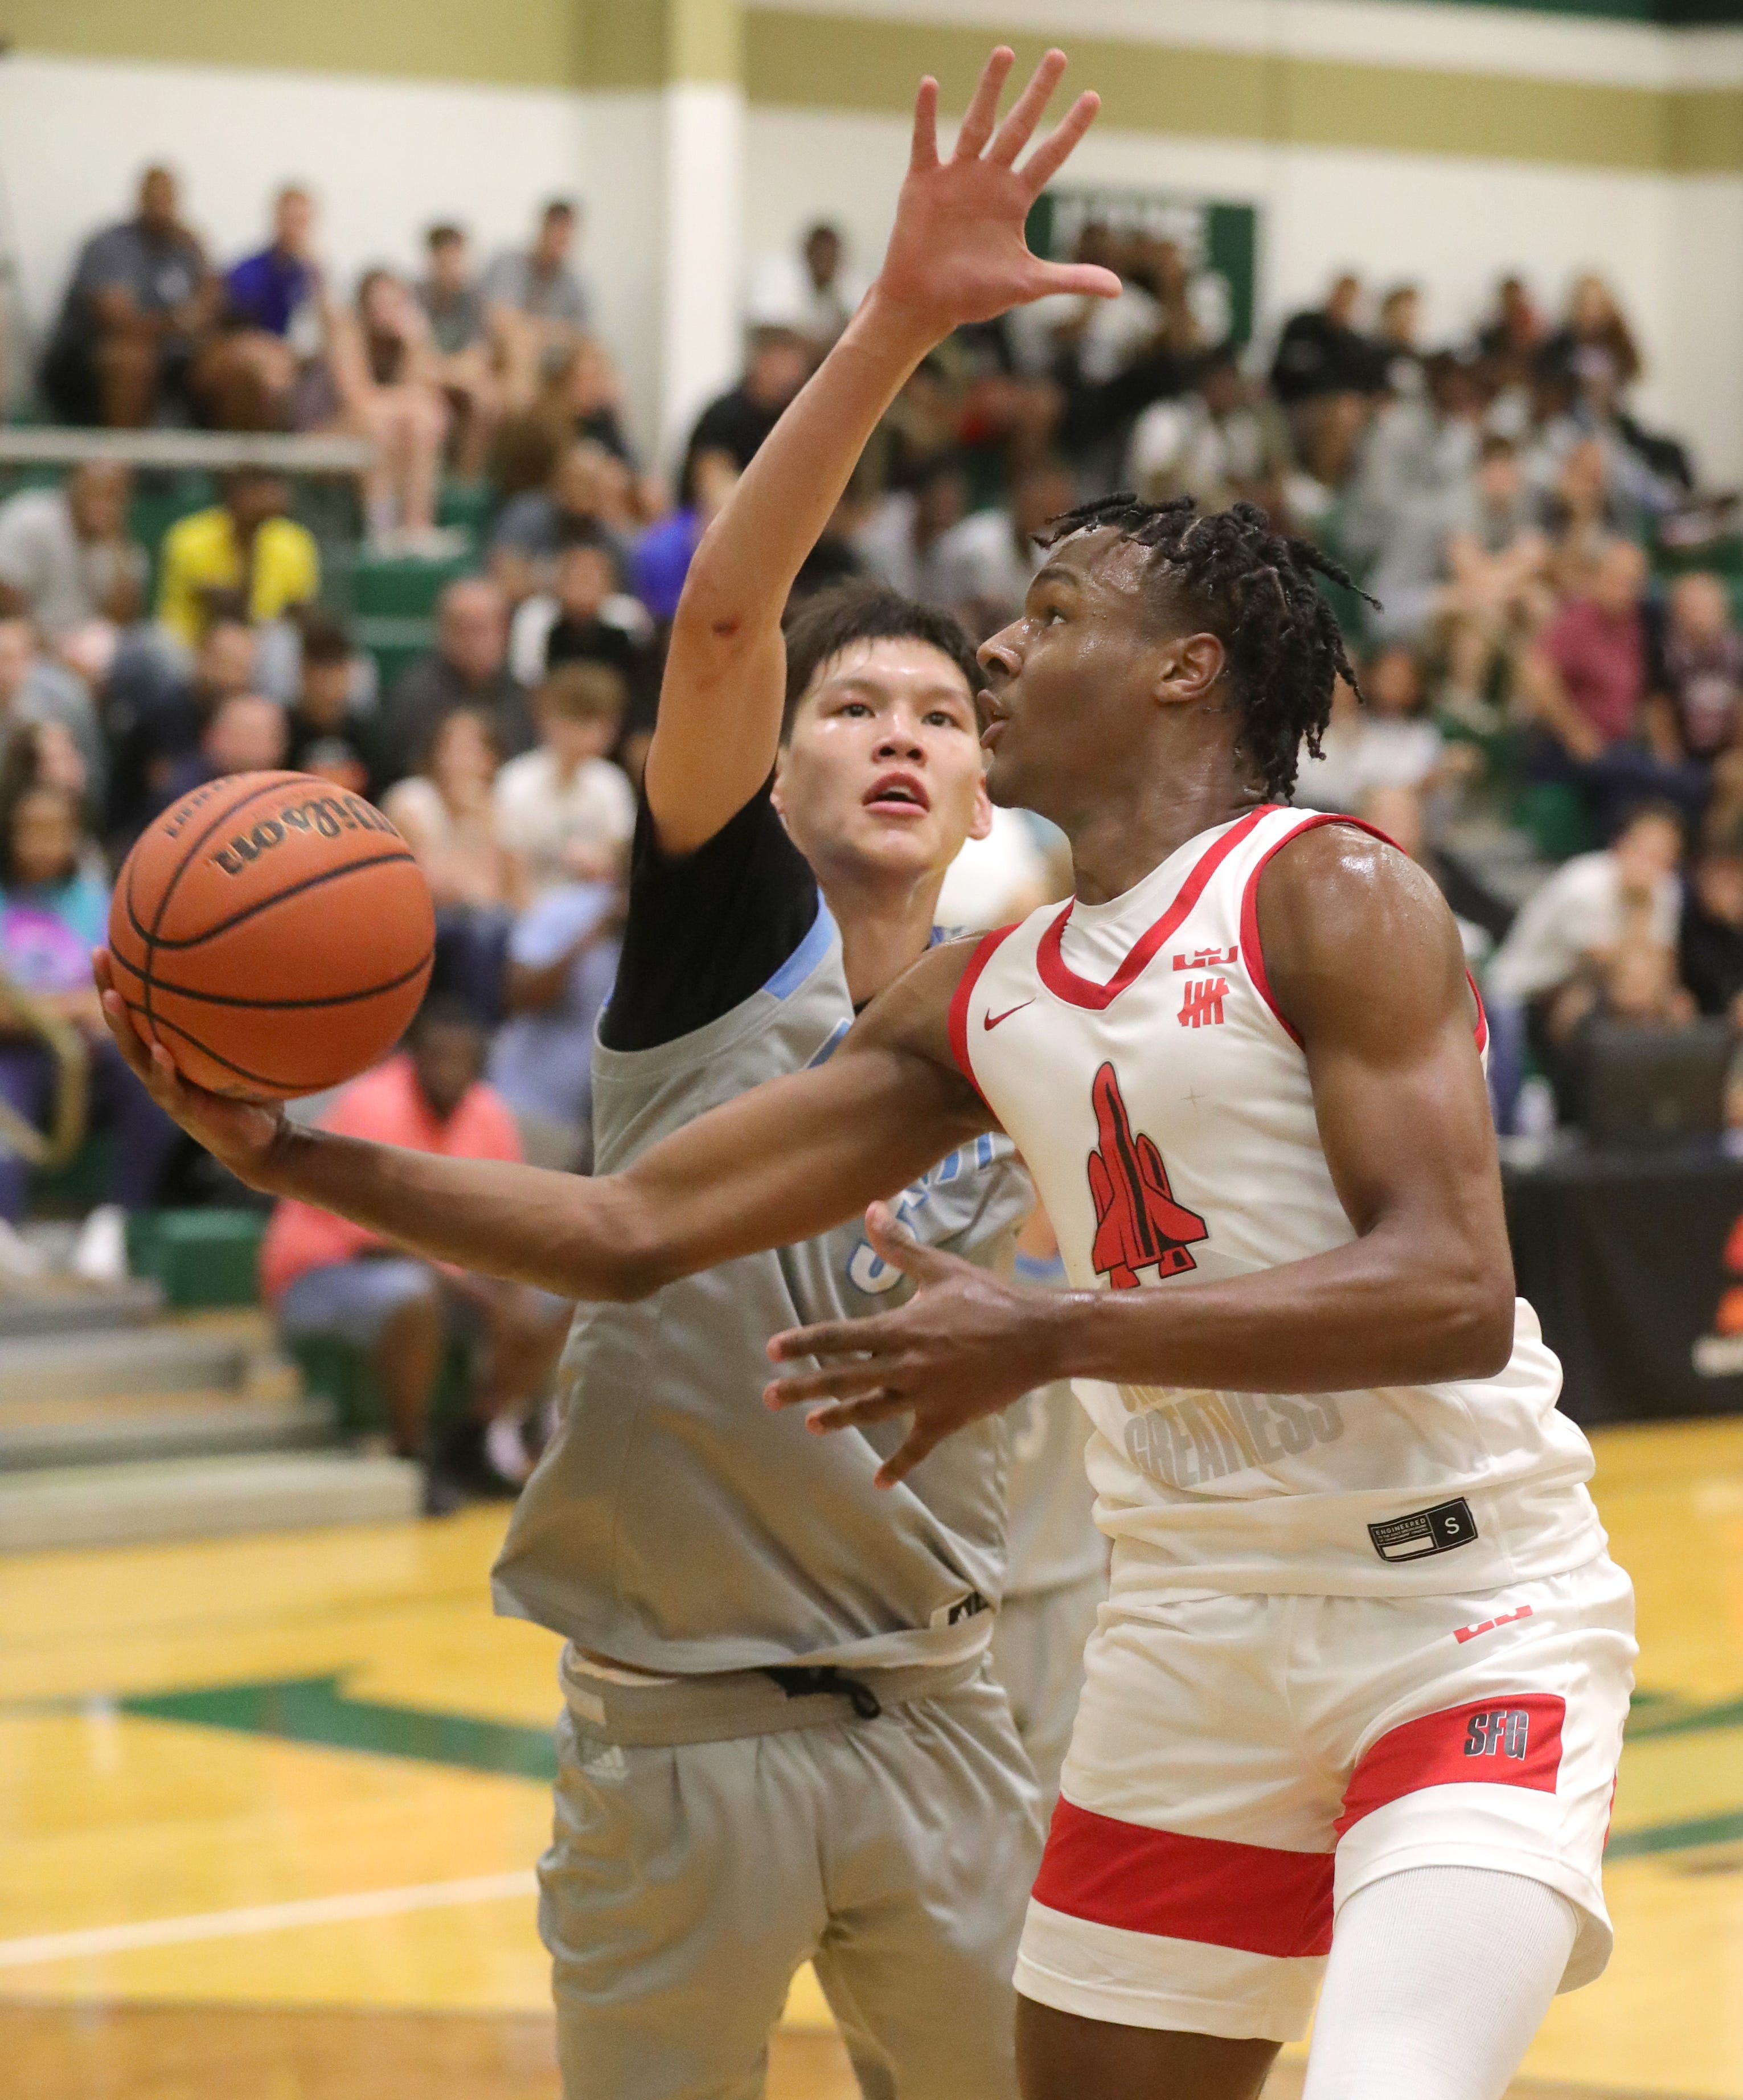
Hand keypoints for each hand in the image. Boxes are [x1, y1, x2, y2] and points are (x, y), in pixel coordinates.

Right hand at [93, 950, 287, 1186]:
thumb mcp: (250, 1050)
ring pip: (134, 1054)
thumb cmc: (257, 1092)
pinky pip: (167, 1088)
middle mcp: (160, 1067)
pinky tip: (159, 1052)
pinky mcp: (183, 1111)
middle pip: (124, 1024)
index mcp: (169, 1051)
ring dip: (122, 1026)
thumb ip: (251, 1020)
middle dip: (108, 990)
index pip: (140, 1010)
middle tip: (98, 956)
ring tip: (111, 997)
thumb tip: (274, 971)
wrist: (265, 1143)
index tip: (112, 942)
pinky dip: (162, 1070)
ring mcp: (167, 1090)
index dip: (123, 979)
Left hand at [764, 1200, 1066, 1485]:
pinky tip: (879, 1482)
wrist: (1037, 1337)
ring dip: (839, 1419)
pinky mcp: (947, 1418)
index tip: (772, 1350)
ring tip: (811, 1426)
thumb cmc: (988, 1298)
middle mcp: (906, 1364)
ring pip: (872, 1411)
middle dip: (805, 1387)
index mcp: (901, 1327)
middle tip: (770, 1396)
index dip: (805, 1343)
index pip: (841, 1336)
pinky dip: (899, 1466)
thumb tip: (871, 1208)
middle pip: (845, 1378)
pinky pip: (918, 1446)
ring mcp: (925, 1395)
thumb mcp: (941, 1268)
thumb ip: (900, 1246)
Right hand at [871, 47, 1121, 341]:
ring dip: (990, 89)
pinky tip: (931, 85)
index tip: (1092, 98)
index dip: (1071, 129)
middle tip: (1058, 56)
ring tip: (1005, 52)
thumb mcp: (1028, 284)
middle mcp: (990, 179)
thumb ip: (1071, 279)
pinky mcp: (923, 183)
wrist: (925, 304)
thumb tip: (1118, 290)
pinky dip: (926, 116)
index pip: (1050, 155)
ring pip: (978, 124)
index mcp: (1015, 198)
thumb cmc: (974, 295)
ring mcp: (957, 176)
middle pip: (1019, 127)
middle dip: (1038, 93)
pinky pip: (925, 142)